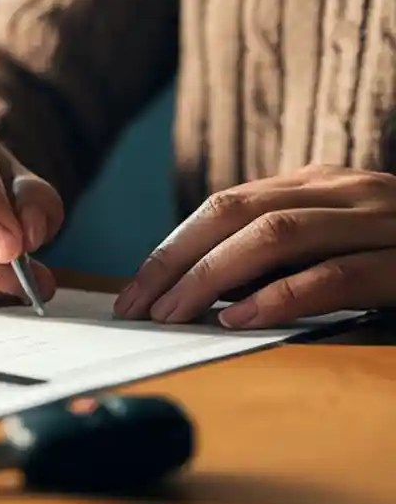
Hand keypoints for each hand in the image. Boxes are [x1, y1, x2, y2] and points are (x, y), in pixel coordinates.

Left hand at [114, 165, 395, 328]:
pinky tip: (242, 319)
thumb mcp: (343, 247)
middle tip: (137, 308)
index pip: (225, 206)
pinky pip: (337, 273)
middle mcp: (350, 191)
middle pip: (236, 213)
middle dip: (175, 261)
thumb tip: (201, 295)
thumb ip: (284, 257)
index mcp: (325, 184)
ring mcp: (385, 220)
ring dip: (212, 277)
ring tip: (174, 316)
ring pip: (275, 234)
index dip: (170, 249)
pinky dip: (282, 296)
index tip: (132, 294)